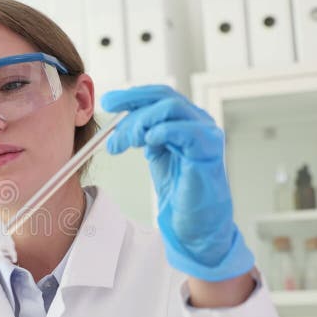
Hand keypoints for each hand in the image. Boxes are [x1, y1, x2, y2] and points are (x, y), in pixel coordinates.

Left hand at [101, 85, 252, 281]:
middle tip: (112, 133)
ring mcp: (206, 134)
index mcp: (186, 120)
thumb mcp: (156, 154)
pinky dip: (162, 132)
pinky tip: (147, 143)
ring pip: (171, 110)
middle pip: (163, 98)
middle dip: (132, 109)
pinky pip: (185, 131)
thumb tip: (118, 124)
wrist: (195, 221)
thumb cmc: (179, 188)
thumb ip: (143, 135)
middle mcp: (199, 122)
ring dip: (142, 122)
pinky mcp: (208, 151)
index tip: (107, 101)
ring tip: (126, 143)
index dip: (131, 95)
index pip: (158, 96)